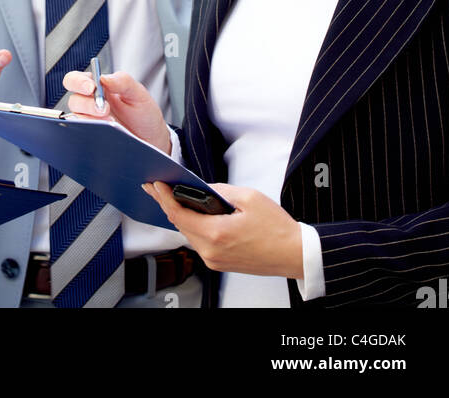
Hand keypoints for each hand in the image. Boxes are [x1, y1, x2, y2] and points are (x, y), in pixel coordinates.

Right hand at [63, 69, 174, 155]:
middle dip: (87, 104)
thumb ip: (123, 81)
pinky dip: (91, 131)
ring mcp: (90, 121)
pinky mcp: (92, 135)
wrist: (152, 140)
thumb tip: (104, 77)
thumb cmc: (144, 114)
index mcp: (99, 87)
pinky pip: (82, 133)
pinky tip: (104, 131)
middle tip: (104, 108)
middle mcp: (90, 102)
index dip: (78, 82)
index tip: (91, 88)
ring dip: (91, 118)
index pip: (76, 79)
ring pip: (76, 117)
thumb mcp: (138, 94)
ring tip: (110, 121)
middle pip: (74, 100)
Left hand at [142, 181, 303, 277]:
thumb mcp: (248, 197)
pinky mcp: (220, 263)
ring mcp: (215, 260)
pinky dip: (193, 227)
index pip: (179, 214)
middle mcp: (211, 251)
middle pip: (180, 225)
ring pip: (189, 234)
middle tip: (156, 188)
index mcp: (216, 233)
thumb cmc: (276, 228)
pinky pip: (199, 242)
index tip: (156, 184)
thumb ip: (220, 191)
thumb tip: (202, 188)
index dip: (164, 197)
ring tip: (170, 198)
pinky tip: (192, 215)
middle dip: (167, 204)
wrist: (293, 254)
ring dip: (180, 216)